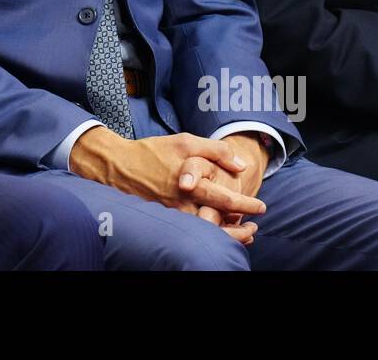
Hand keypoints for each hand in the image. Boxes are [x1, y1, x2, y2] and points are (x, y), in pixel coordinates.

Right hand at [69, 127, 265, 241]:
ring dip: (223, 236)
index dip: (246, 205)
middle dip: (238, 232)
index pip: (225, 201)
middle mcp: (181, 206)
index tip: (260, 207)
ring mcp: (171, 215)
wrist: (117, 165)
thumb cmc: (152, 152)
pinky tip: (214, 230)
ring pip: (202, 232)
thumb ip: (215, 151)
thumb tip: (241, 165)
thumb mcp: (185, 141)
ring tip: (240, 236)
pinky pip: (188, 230)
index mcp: (190, 186)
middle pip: (216, 227)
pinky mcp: (163, 218)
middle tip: (253, 231)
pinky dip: (205, 233)